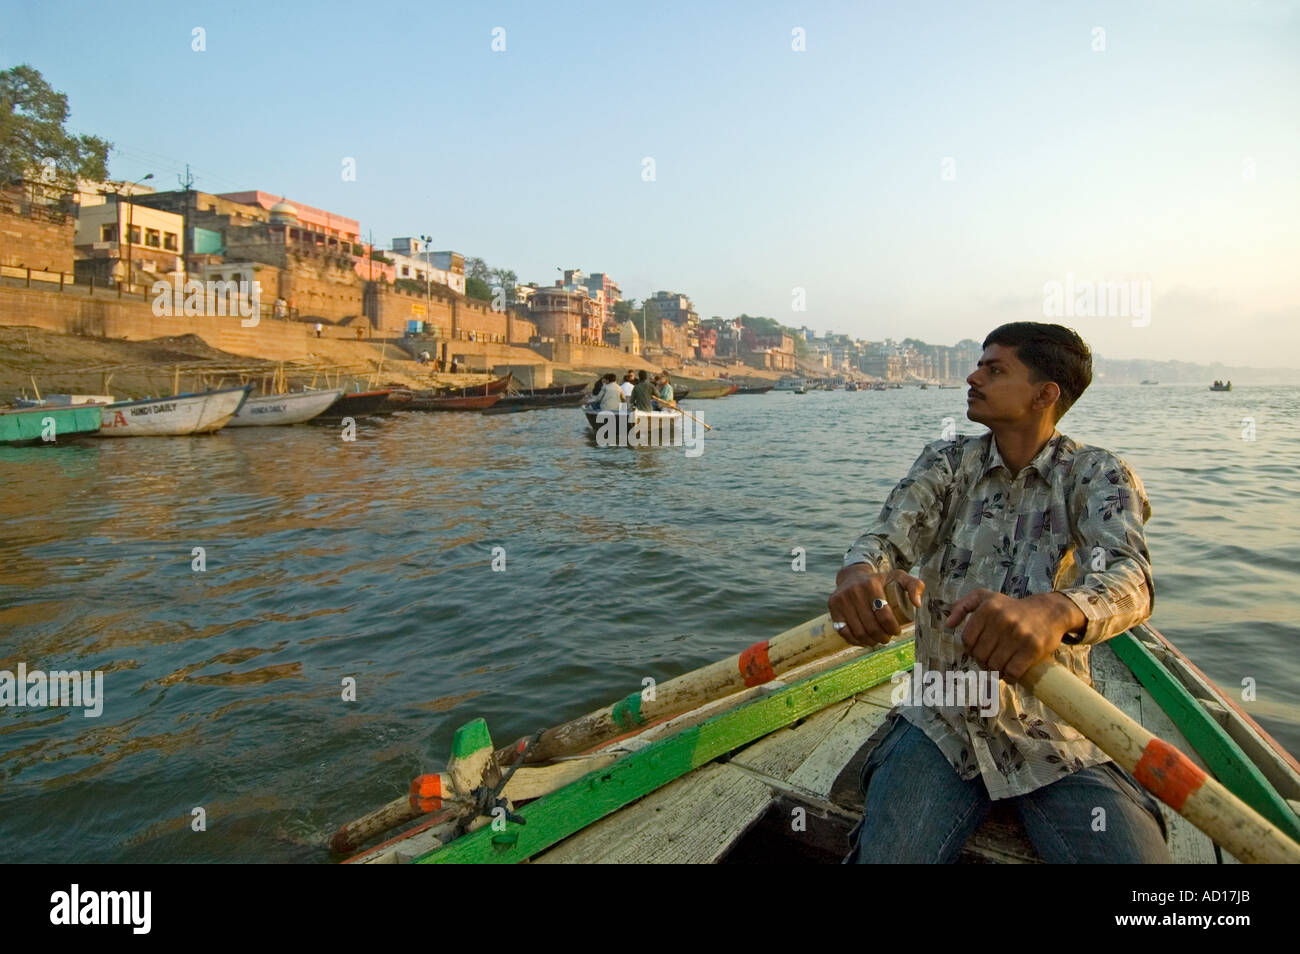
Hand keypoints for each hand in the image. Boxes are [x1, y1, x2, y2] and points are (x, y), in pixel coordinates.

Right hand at [827, 566, 923, 646]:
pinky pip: (844, 631)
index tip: (897, 631)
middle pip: (871, 625)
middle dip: (883, 637)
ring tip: (878, 640)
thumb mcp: (899, 577)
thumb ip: (914, 586)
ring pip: (858, 631)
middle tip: (888, 638)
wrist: (852, 576)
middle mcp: (854, 591)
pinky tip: (864, 641)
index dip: (892, 628)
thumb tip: (917, 604)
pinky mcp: (832, 607)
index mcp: (871, 584)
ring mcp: (841, 599)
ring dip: (870, 641)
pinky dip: (855, 641)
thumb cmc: (880, 580)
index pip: (884, 614)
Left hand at [944, 589, 1071, 682]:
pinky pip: (1013, 672)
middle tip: (989, 661)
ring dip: (995, 672)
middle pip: (980, 655)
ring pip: (995, 665)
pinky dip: (1009, 678)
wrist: (1050, 611)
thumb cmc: (1012, 608)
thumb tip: (948, 624)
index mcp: (988, 608)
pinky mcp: (1033, 648)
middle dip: (982, 662)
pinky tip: (1010, 675)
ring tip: (1000, 668)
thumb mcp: (986, 597)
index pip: (967, 639)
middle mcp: (1002, 619)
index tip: (978, 650)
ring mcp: (1018, 634)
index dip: (970, 649)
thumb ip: (963, 606)